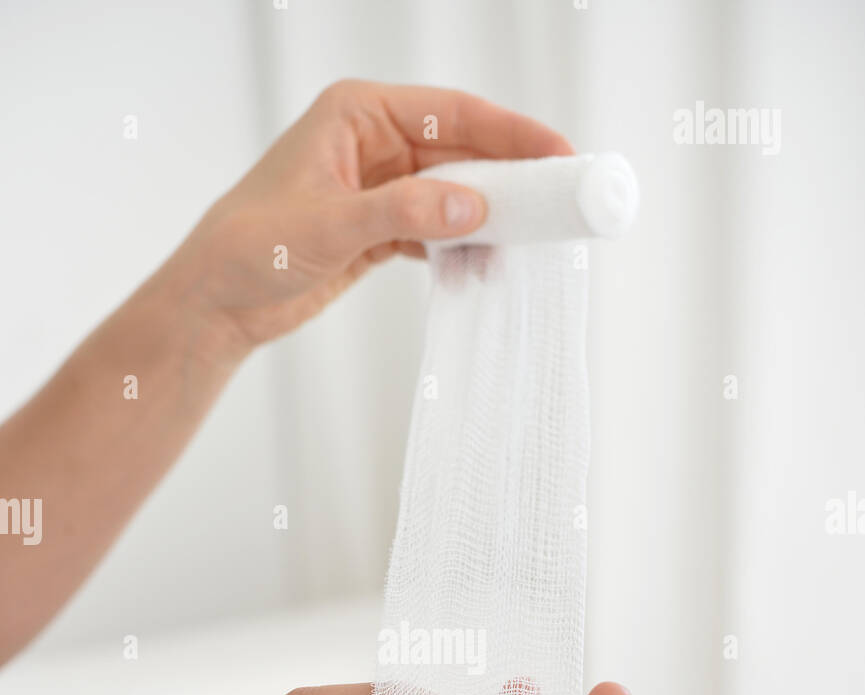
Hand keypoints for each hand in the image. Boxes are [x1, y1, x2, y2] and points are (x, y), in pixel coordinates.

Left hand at [173, 79, 570, 349]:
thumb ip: (404, 213)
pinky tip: (479, 268)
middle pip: (461, 151)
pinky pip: (436, 231)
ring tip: (522, 245)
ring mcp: (378, 186)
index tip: (557, 152)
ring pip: (453, 193)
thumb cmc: (250, 249)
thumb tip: (474, 208)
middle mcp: (373, 141)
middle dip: (508, 177)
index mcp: (358, 113)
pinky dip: (459, 250)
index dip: (510, 131)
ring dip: (485, 220)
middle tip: (558, 200)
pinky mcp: (378, 228)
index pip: (451, 113)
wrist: (216, 303)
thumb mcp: (331, 226)